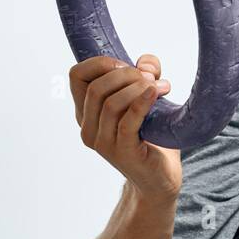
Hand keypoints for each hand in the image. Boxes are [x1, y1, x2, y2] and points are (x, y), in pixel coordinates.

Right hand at [69, 54, 182, 200]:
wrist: (160, 176)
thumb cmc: (152, 135)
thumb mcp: (147, 97)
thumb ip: (146, 73)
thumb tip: (145, 63)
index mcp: (86, 112)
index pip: (77, 76)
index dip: (101, 63)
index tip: (126, 65)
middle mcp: (88, 127)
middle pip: (96, 88)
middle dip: (126, 75)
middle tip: (151, 78)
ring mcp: (103, 142)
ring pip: (111, 103)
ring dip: (138, 88)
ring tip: (161, 87)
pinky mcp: (123, 152)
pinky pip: (127, 121)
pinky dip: (141, 102)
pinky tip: (156, 92)